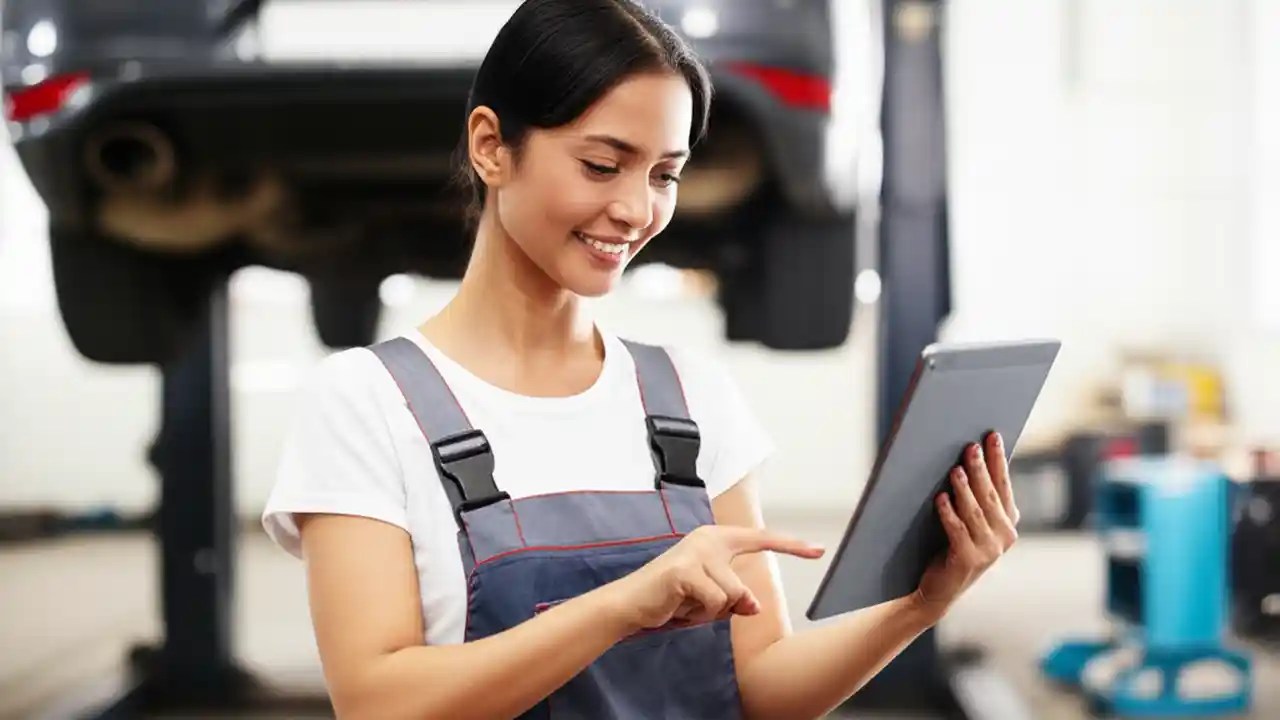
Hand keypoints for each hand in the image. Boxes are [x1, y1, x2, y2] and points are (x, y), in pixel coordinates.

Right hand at [608, 525, 824, 632]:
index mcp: (717, 540)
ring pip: (730, 597)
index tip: (819, 550)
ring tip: (686, 604)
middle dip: (726, 608)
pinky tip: (679, 607)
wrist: (632, 604)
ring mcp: (696, 552)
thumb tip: (753, 606)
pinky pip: (714, 603)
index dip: (792, 546)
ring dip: (708, 613)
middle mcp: (708, 539)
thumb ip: (737, 598)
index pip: (761, 539)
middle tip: (695, 606)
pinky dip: (698, 615)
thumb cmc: (673, 599)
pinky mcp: (684, 570)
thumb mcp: (712, 600)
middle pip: (743, 587)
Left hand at [915, 431, 1020, 619]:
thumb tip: (967, 455)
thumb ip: (976, 495)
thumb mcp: (970, 520)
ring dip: (965, 490)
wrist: (938, 588)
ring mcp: (989, 550)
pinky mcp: (968, 561)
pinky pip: (958, 531)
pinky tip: (940, 498)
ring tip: (955, 470)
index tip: (992, 435)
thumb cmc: (951, 545)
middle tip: (970, 447)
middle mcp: (1004, 535)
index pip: (1004, 484)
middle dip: (980, 468)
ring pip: (975, 512)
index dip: (998, 459)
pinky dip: (949, 514)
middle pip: (990, 495)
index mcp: (1008, 521)